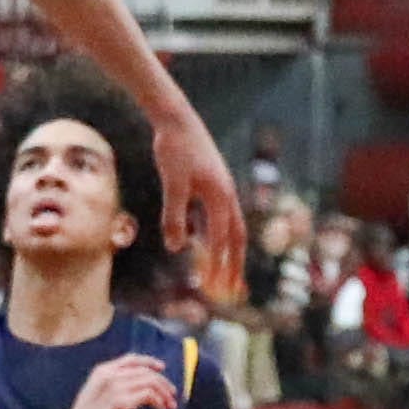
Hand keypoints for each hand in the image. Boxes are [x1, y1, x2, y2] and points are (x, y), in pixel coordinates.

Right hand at [58, 351, 179, 408]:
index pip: (131, 359)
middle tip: (172, 394)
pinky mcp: (122, 403)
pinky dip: (158, 401)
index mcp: (101, 371)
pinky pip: (149, 395)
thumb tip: (135, 387)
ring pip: (150, 381)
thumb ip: (111, 385)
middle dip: (162, 381)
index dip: (149, 361)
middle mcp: (109, 375)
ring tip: (169, 405)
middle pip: (145, 371)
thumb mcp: (95, 394)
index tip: (162, 368)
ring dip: (163, 393)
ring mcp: (116, 387)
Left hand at [154, 101, 243, 299]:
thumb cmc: (174, 148)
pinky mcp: (213, 184)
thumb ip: (174, 215)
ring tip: (225, 272)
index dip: (218, 264)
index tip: (215, 286)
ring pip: (231, 227)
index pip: (221, 238)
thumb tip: (177, 247)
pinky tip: (206, 242)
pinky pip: (220, 216)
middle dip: (234, 264)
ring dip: (229, 251)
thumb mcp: (172, 183)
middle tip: (232, 290)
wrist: (176, 118)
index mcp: (220, 195)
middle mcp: (226, 194)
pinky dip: (219, 234)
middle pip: (236, 237)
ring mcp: (222, 188)